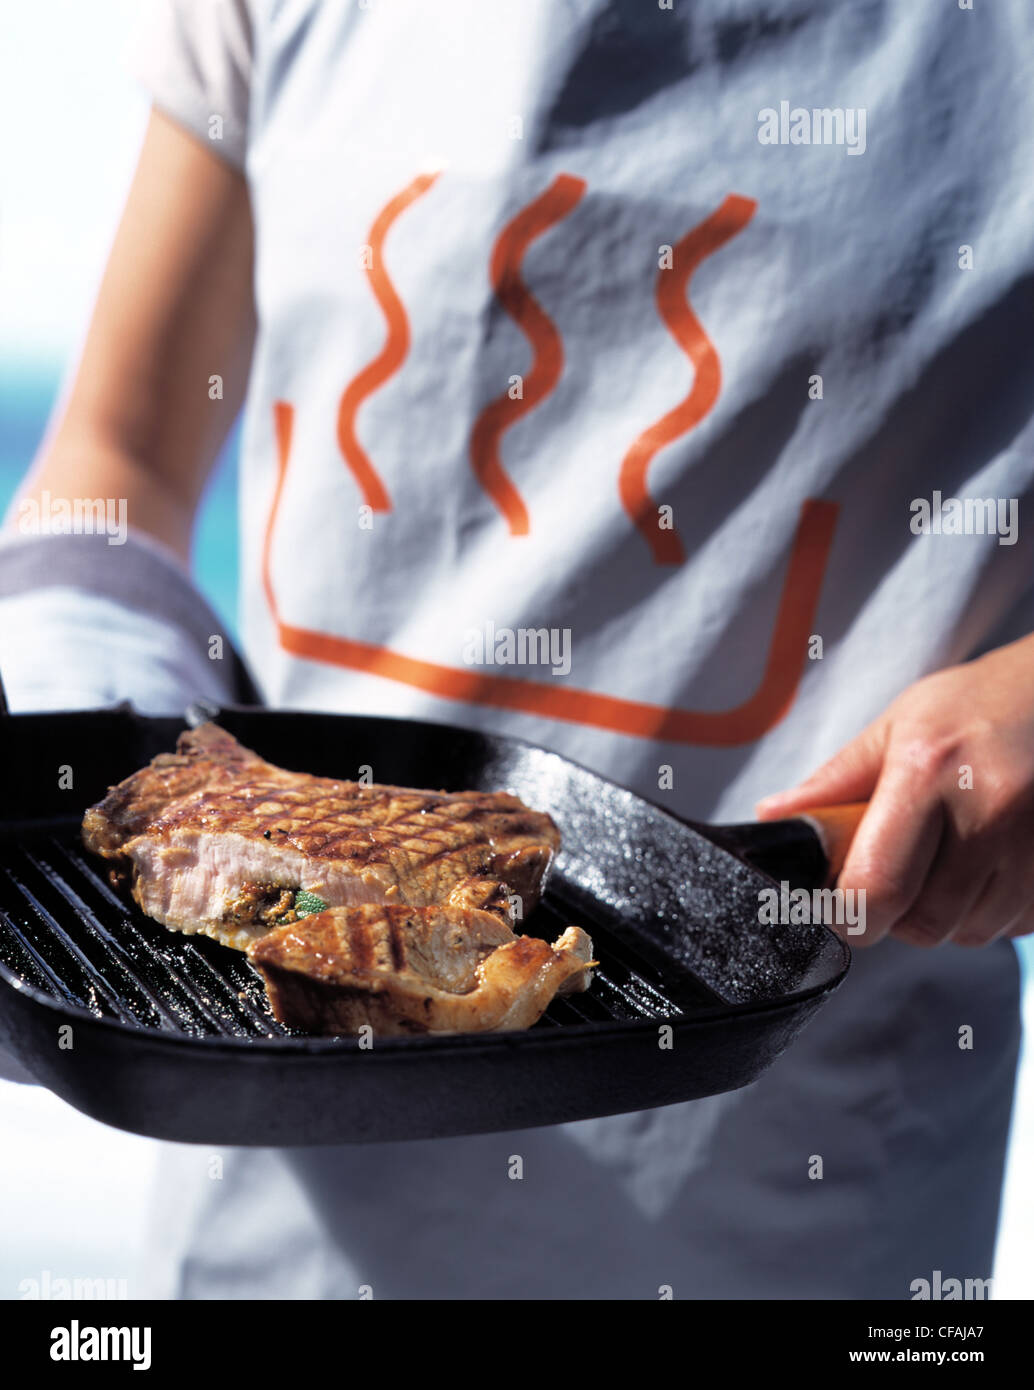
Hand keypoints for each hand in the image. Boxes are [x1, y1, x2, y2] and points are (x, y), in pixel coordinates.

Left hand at [755, 636, 1033, 947]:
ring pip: (970, 933)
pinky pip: (1014, 926)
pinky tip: (989, 860)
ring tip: (949, 855)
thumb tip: (773, 818)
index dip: (849, 915)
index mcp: (928, 774)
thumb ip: (836, 782)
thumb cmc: (975, 706)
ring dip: (947, 913)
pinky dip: (991, 909)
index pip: (876, 888)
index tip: (839, 906)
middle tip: (896, 870)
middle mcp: (989, 814)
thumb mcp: (897, 725)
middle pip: (923, 923)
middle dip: (896, 913)